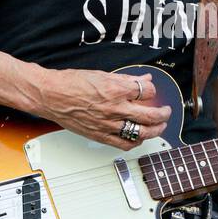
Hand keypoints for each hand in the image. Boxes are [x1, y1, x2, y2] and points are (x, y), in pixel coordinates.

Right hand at [39, 68, 172, 148]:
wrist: (51, 95)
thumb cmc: (71, 83)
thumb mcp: (102, 75)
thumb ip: (126, 78)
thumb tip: (143, 78)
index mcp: (116, 89)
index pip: (147, 91)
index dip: (152, 90)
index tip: (150, 90)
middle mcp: (115, 108)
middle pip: (151, 115)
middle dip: (163, 114)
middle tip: (166, 112)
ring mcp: (109, 124)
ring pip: (142, 133)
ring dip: (155, 130)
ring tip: (159, 126)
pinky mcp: (101, 136)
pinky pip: (125, 144)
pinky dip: (136, 142)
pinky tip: (139, 138)